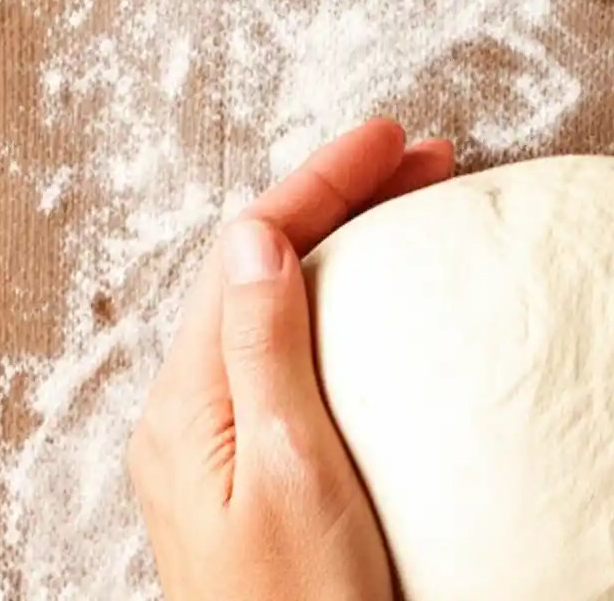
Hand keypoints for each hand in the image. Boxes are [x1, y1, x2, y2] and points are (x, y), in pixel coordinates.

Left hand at [128, 120, 454, 600]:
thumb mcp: (293, 472)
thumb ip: (263, 350)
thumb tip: (251, 235)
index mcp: (192, 405)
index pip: (250, 253)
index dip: (320, 184)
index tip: (390, 140)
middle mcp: (194, 410)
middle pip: (259, 267)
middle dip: (337, 199)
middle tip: (421, 162)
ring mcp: (220, 435)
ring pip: (274, 301)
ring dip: (338, 242)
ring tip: (409, 206)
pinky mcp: (252, 460)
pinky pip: (284, 348)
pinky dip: (335, 299)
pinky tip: (375, 296)